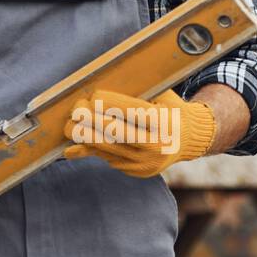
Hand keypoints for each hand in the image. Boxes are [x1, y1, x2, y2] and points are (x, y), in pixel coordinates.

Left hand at [62, 88, 216, 177]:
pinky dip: (89, 150)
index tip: (93, 95)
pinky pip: (108, 159)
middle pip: (114, 132)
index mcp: (162, 123)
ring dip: (83, 136)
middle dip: (90, 119)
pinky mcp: (136, 171)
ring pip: (107, 148)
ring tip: (69, 126)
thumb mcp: (160, 94)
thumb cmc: (169, 108)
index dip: (108, 103)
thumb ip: (136, 90)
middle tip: (76, 109)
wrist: (187, 139)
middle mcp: (156, 146)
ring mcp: (145, 162)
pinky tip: (71, 147)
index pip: (129, 111)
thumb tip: (102, 85)